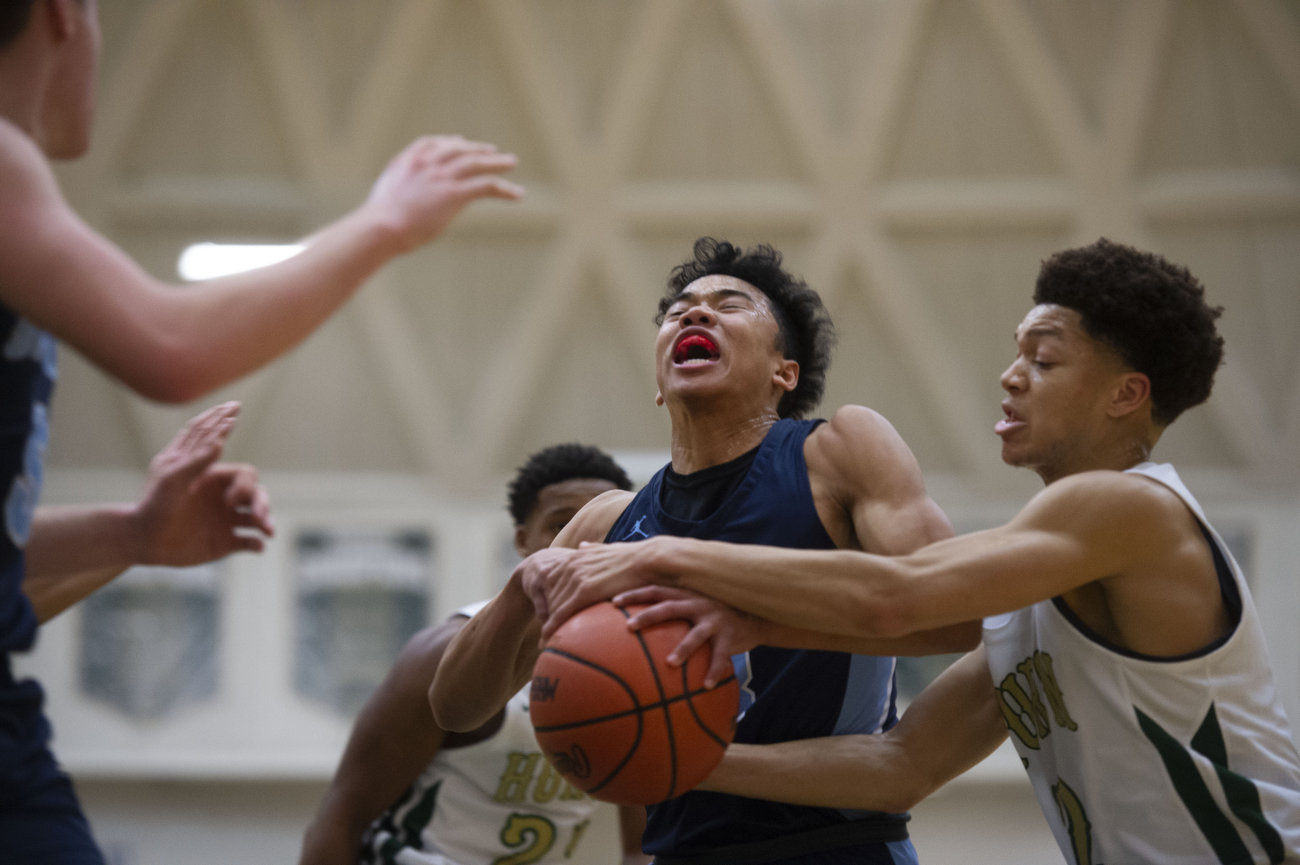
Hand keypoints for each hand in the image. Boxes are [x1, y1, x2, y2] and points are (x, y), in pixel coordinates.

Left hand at [132, 402, 273, 565]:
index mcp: (216, 480)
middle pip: (257, 494)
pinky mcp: (226, 542)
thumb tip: (219, 440)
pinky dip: (257, 543)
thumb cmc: (154, 504)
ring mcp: (227, 520)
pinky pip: (250, 542)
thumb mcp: (173, 479)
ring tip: (268, 530)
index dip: (246, 482)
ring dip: (267, 521)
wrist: (142, 540)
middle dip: (262, 503)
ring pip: (259, 517)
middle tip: (257, 514)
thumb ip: (197, 460)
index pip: (244, 474)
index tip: (230, 498)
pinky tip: (258, 546)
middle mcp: (225, 498)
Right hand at [364, 135, 523, 252]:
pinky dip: (504, 188)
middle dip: (476, 149)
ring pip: (476, 163)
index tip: (461, 142)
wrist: (381, 227)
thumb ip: (398, 191)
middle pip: (458, 149)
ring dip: (496, 162)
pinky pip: (486, 186)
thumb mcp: (385, 198)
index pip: (431, 143)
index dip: (449, 142)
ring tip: (511, 163)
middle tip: (492, 151)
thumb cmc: (378, 223)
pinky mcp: (455, 193)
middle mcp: (426, 163)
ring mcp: (442, 176)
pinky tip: (516, 194)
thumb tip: (401, 202)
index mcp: (407, 161)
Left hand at [527, 537, 683, 641]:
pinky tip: (548, 640)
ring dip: (546, 624)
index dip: (547, 596)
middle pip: (549, 593)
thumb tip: (583, 545)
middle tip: (543, 631)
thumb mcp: (609, 549)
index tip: (545, 611)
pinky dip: (552, 627)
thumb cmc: (636, 558)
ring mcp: (576, 578)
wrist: (650, 560)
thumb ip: (593, 549)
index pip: (552, 578)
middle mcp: (572, 566)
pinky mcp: (583, 592)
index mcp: (577, 557)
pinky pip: (562, 613)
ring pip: (552, 604)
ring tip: (544, 642)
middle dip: (543, 612)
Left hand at [615, 587, 763, 687]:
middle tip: (629, 627)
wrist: (753, 618)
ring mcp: (714, 619)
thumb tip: (632, 627)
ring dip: (683, 648)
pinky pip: (721, 656)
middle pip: (669, 607)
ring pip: (696, 634)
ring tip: (670, 664)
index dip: (635, 594)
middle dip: (648, 616)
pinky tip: (706, 686)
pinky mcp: (730, 636)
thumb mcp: (692, 608)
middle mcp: (698, 604)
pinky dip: (714, 670)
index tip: (612, 602)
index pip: (656, 591)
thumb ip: (670, 614)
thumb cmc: (712, 617)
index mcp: (685, 596)